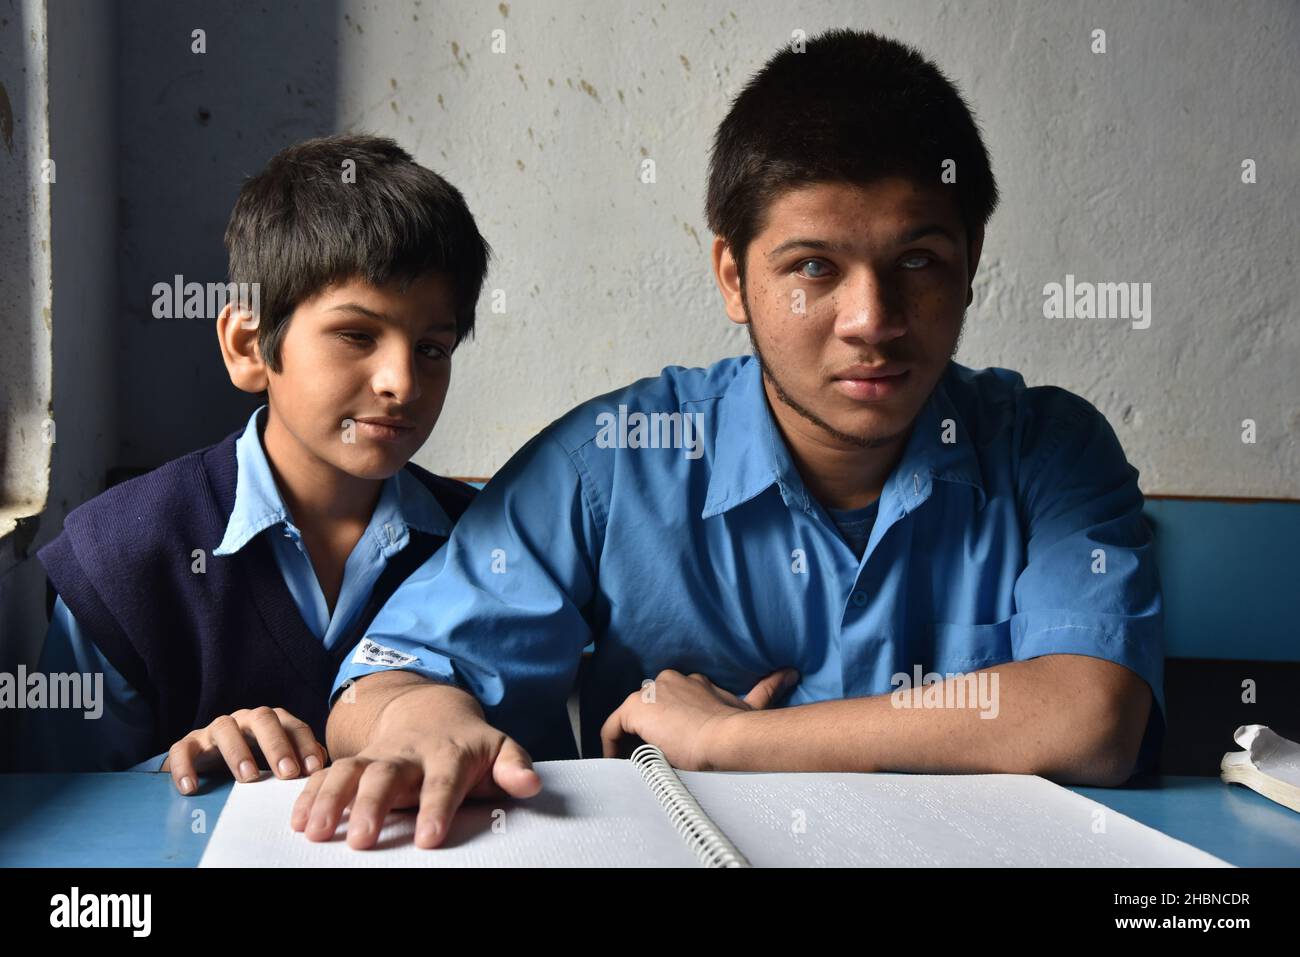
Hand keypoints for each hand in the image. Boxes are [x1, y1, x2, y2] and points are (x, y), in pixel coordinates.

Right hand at [164, 706, 326, 794]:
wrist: (207, 762)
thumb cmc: (253, 760)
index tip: (313, 769)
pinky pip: (183, 749)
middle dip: (277, 745)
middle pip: (263, 719)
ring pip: (225, 728)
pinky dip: (185, 766)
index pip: (293, 726)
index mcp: (272, 722)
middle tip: (287, 773)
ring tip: (248, 778)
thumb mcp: (277, 761)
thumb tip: (324, 769)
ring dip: (237, 752)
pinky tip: (192, 788)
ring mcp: (215, 729)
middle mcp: (245, 720)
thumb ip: (301, 761)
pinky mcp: (188, 744)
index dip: (305, 745)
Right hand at [289, 682, 540, 849]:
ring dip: (330, 800)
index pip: (443, 782)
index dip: (436, 809)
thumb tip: (530, 784)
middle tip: (361, 839)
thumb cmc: (468, 744)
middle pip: (387, 775)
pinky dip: (310, 795)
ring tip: (315, 831)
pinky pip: (328, 774)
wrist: (431, 710)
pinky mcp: (354, 762)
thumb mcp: (499, 749)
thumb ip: (514, 767)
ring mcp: (377, 756)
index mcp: (447, 754)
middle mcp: (407, 753)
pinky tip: (298, 821)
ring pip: (349, 771)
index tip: (430, 839)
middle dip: (372, 805)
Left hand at [600, 667, 797, 769]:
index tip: (667, 749)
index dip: (666, 727)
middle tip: (651, 762)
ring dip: (631, 742)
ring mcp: (650, 693)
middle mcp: (668, 682)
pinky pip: (612, 728)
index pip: (670, 702)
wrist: (727, 738)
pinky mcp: (635, 708)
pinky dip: (611, 747)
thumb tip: (791, 672)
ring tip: (636, 767)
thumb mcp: (752, 707)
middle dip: (647, 734)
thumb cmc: (741, 729)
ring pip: (630, 720)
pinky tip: (618, 766)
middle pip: (647, 710)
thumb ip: (766, 688)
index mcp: (692, 682)